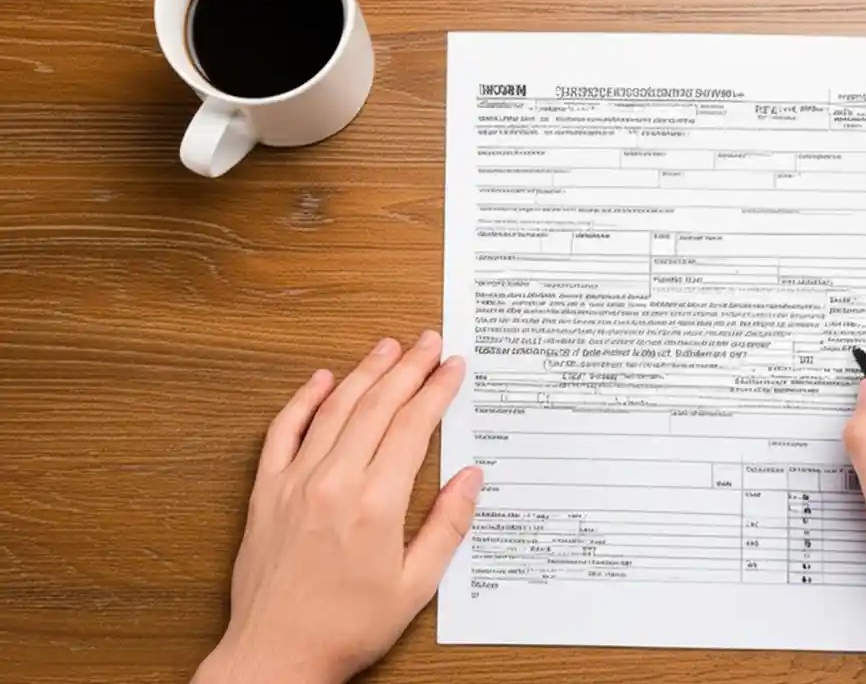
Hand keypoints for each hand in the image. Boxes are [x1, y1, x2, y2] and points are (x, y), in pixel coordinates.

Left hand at [193, 332, 480, 683]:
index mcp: (376, 504)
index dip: (437, 390)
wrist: (276, 656)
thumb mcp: (415, 586)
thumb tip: (471, 477)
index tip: (453, 367)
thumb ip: (447, 526)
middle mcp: (334, 482)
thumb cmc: (346, 628)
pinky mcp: (266, 492)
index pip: (413, 426)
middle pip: (377, 406)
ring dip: (365, 372)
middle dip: (408, 368)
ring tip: (387, 347)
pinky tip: (322, 380)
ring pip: (335, 409)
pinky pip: (283, 431)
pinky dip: (304, 400)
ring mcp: (295, 482)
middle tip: (429, 341)